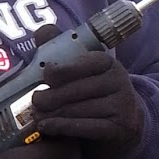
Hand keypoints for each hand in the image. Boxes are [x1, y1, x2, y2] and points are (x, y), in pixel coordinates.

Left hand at [29, 40, 144, 158]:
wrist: (124, 122)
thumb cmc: (93, 92)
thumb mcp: (81, 69)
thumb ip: (61, 49)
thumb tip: (43, 31)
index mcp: (107, 63)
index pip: (83, 64)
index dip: (63, 70)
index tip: (46, 75)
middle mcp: (119, 81)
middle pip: (77, 89)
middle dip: (51, 96)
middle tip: (35, 101)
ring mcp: (122, 105)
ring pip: (78, 109)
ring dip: (53, 113)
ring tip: (36, 115)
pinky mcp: (120, 128)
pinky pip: (86, 127)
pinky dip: (62, 127)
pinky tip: (46, 126)